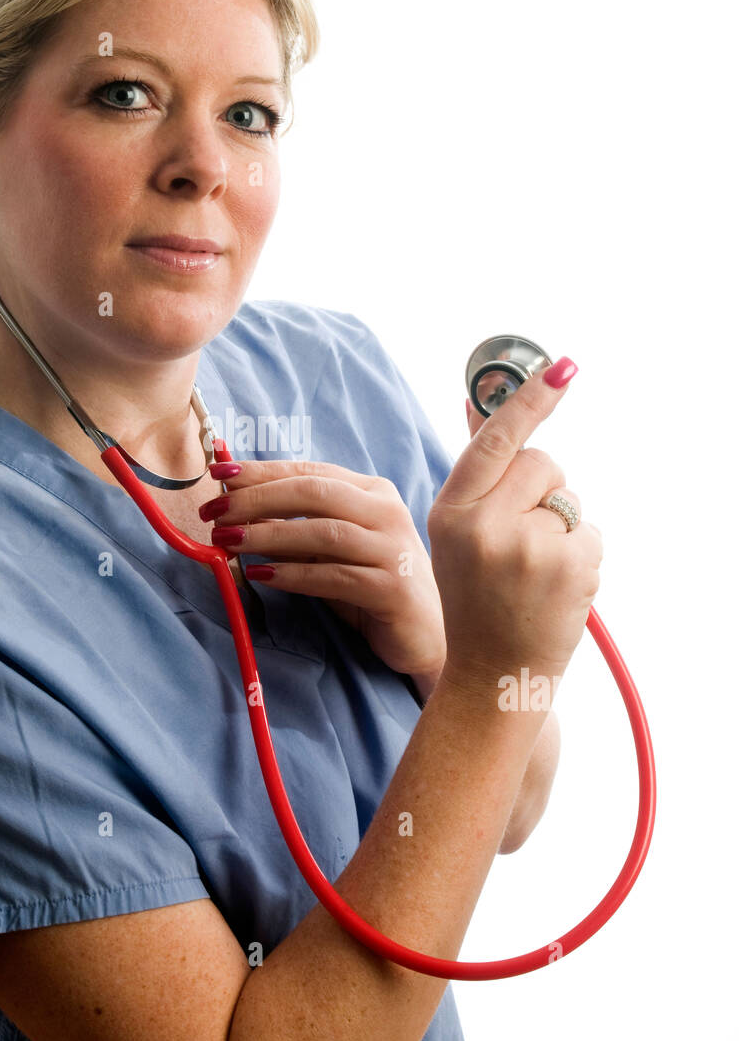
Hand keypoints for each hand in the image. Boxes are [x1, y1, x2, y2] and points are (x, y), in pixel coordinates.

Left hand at [200, 459, 446, 680]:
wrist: (426, 635)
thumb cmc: (371, 585)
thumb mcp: (332, 550)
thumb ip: (295, 526)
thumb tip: (236, 507)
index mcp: (372, 492)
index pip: (310, 471)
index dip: (262, 470)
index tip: (219, 472)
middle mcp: (387, 512)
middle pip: (314, 492)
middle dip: (258, 497)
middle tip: (215, 510)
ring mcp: (392, 549)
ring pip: (322, 532)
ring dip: (268, 535)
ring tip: (228, 541)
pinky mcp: (392, 589)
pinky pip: (334, 576)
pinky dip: (292, 575)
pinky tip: (260, 576)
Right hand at [430, 363, 602, 693]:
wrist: (494, 672)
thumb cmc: (475, 598)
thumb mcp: (457, 533)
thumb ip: (478, 474)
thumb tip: (483, 403)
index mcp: (450, 512)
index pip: (495, 441)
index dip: (528, 400)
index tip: (562, 368)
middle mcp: (485, 526)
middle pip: (543, 462)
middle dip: (544, 489)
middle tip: (521, 537)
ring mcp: (529, 547)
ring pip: (568, 499)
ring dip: (560, 527)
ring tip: (533, 572)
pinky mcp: (569, 566)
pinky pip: (589, 532)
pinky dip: (580, 556)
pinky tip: (555, 587)